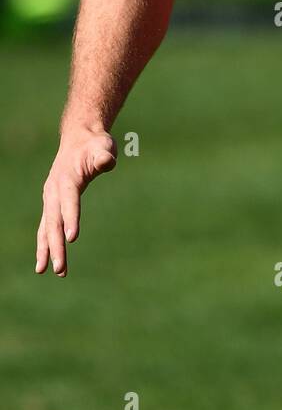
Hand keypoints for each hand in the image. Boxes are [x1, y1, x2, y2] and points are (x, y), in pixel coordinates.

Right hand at [36, 125, 116, 275]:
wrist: (79, 138)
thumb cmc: (94, 144)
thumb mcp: (102, 146)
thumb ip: (103, 155)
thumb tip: (107, 161)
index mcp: (67, 178)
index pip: (69, 201)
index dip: (71, 219)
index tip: (73, 238)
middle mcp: (54, 191)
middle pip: (54, 221)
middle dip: (56, 245)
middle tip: (60, 268)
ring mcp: (51, 198)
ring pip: (46, 228)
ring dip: (48, 250)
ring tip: (47, 271)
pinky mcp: (52, 204)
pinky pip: (46, 227)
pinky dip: (46, 244)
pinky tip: (46, 262)